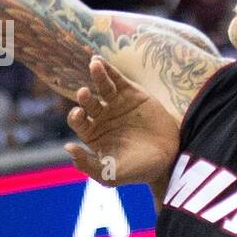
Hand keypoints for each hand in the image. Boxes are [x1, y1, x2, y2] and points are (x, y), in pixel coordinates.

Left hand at [64, 56, 180, 190]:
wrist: (168, 159)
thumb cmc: (137, 169)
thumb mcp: (111, 174)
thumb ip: (88, 164)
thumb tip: (68, 148)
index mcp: (92, 133)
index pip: (77, 121)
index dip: (75, 117)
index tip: (79, 115)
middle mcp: (101, 116)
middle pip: (87, 102)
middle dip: (85, 98)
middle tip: (84, 94)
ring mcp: (116, 103)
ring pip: (102, 86)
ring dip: (97, 76)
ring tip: (94, 65)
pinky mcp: (131, 93)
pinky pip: (117, 78)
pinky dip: (109, 70)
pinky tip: (99, 61)